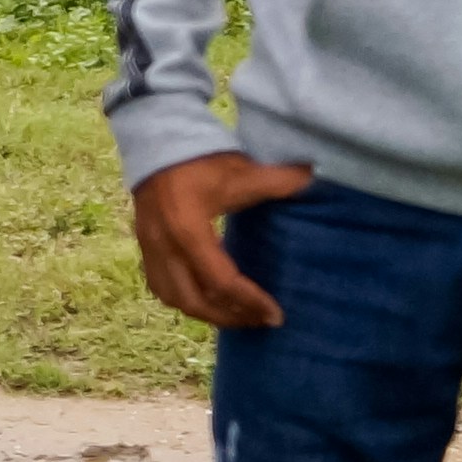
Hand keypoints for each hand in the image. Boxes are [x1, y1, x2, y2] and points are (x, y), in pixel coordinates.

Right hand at [130, 153, 317, 329]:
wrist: (157, 141)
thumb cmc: (200, 158)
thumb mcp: (240, 171)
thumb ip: (278, 180)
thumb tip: (317, 178)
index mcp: (188, 229)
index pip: (221, 281)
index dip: (250, 302)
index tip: (275, 314)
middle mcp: (164, 245)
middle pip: (195, 301)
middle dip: (230, 317)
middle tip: (261, 321)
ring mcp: (149, 248)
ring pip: (174, 299)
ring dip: (206, 313)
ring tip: (237, 315)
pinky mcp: (144, 247)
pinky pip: (161, 288)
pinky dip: (186, 300)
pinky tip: (208, 300)